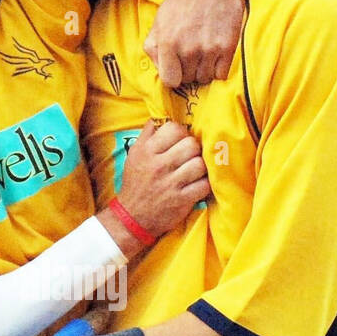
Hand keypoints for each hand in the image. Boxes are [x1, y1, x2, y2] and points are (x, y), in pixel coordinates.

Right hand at [114, 118, 209, 237]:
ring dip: (200, 168)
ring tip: (193, 172)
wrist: (132, 217)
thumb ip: (147, 135)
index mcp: (147, 151)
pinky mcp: (182, 200)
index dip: (180, 134)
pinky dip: (204, 185)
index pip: (174, 129)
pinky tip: (197, 186)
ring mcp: (171, 184)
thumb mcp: (134, 155)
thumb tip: (160, 118)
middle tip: (188, 158)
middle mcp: (159, 165)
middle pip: (191, 144)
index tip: (178, 143)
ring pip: (200, 164)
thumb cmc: (136, 183)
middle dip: (192, 150)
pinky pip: (204, 185)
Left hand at [145, 0, 244, 87]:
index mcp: (168, 42)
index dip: (172, 75)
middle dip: (186, 70)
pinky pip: (221, 74)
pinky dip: (217, 68)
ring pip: (204, 78)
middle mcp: (189, 49)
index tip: (175, 68)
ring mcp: (210, 49)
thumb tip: (159, 68)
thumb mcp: (159, 19)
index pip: (170, 81)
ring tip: (201, 51)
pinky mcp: (228, 47)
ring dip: (202, 69)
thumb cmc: (183, 0)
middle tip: (189, 53)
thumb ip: (153, 46)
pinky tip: (213, 54)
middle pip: (188, 80)